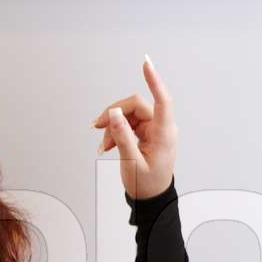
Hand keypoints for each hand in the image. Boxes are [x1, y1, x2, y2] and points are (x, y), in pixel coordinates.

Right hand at [93, 57, 177, 199]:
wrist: (150, 198)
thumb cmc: (146, 184)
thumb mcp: (131, 162)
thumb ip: (122, 137)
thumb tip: (113, 113)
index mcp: (164, 134)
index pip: (162, 101)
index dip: (154, 81)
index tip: (146, 63)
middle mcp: (161, 128)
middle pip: (135, 105)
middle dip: (114, 114)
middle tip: (96, 127)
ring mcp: (153, 129)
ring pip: (128, 114)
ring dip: (112, 127)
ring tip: (104, 145)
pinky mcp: (146, 132)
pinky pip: (127, 123)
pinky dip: (115, 132)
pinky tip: (108, 145)